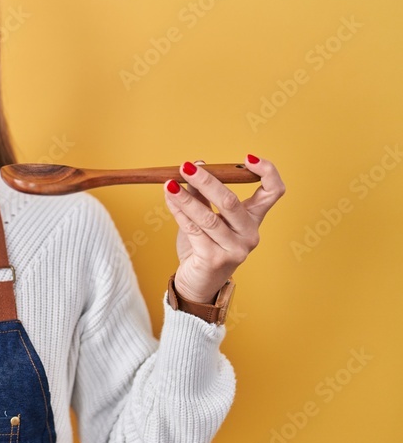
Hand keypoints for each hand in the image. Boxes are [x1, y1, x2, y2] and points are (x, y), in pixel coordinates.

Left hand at [164, 156, 284, 302]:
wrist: (197, 284)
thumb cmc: (203, 248)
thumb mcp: (205, 218)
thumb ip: (203, 195)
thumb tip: (197, 165)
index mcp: (253, 220)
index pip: (274, 192)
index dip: (267, 172)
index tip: (248, 158)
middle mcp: (249, 234)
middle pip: (231, 202)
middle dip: (206, 181)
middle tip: (186, 167)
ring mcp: (234, 249)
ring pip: (208, 217)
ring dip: (185, 198)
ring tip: (169, 184)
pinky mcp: (215, 260)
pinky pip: (193, 230)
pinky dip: (179, 212)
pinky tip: (169, 200)